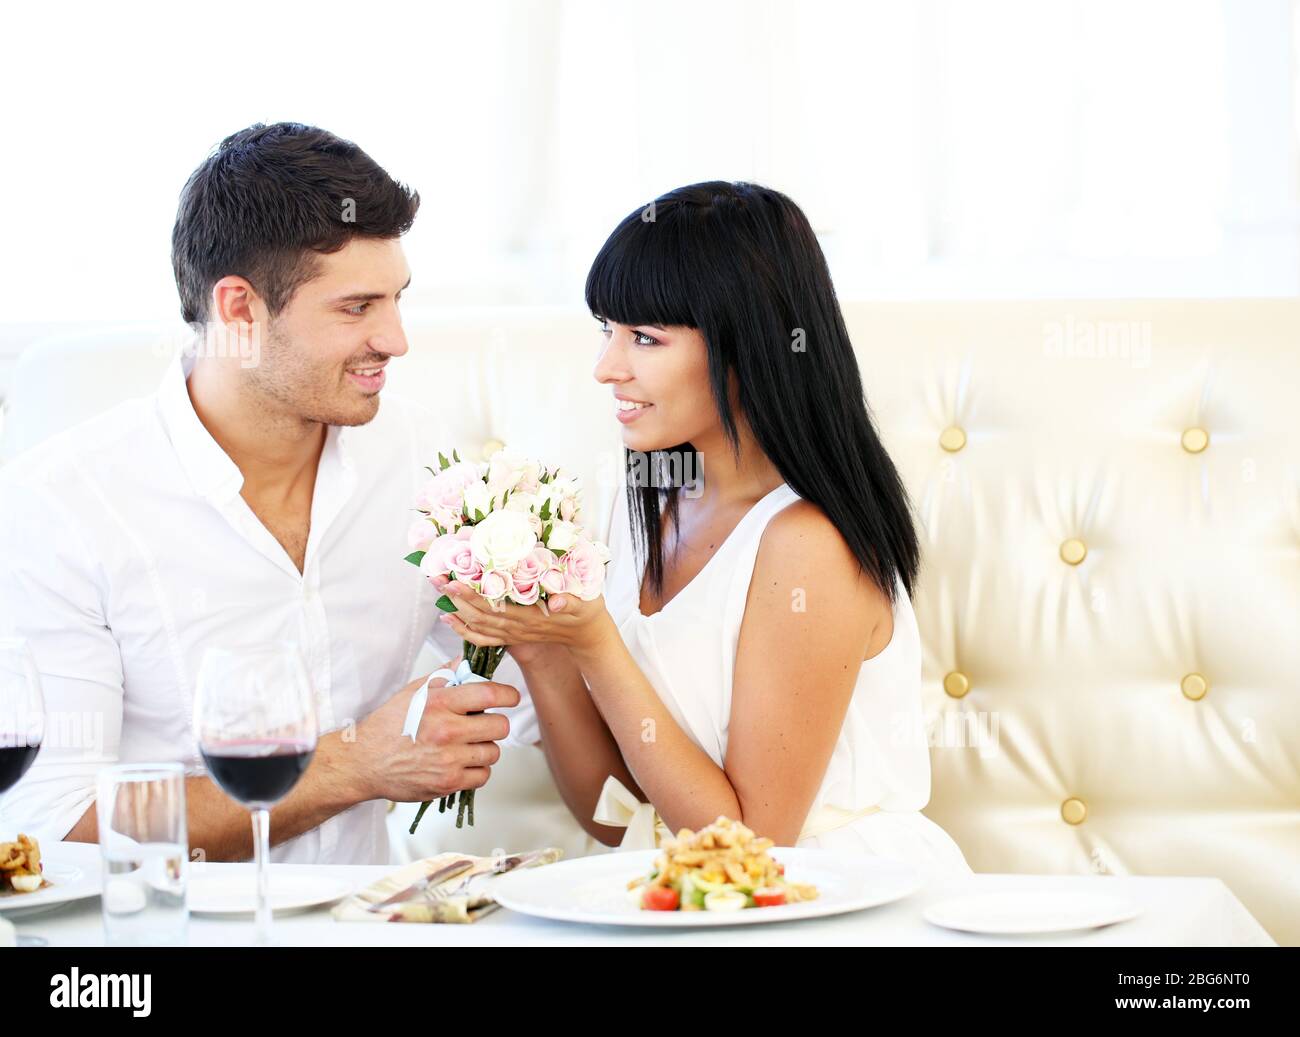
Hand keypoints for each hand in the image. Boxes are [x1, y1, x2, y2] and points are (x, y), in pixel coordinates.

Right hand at [347, 659, 520, 802]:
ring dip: (484, 747)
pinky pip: (483, 775)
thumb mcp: (413, 692)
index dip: (508, 695)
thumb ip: (444, 675)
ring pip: (493, 752)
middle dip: (495, 723)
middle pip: (500, 726)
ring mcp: (449, 759)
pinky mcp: (448, 783)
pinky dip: (477, 770)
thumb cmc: (388, 725)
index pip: (490, 695)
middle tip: (482, 723)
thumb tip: (468, 659)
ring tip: (466, 744)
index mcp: (439, 704)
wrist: (364, 763)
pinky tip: (461, 762)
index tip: (511, 697)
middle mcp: (446, 731)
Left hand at [431, 575, 615, 657]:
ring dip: (455, 610)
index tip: (454, 581)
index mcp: (531, 617)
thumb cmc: (586, 613)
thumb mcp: (586, 604)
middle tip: (436, 579)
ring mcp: (513, 633)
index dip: (472, 595)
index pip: (495, 607)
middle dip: (456, 598)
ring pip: (477, 625)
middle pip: (479, 615)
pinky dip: (463, 630)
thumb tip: (559, 601)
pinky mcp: (512, 635)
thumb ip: (572, 602)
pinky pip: (483, 637)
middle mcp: (518, 628)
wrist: (586, 635)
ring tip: (438, 591)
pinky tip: (449, 619)